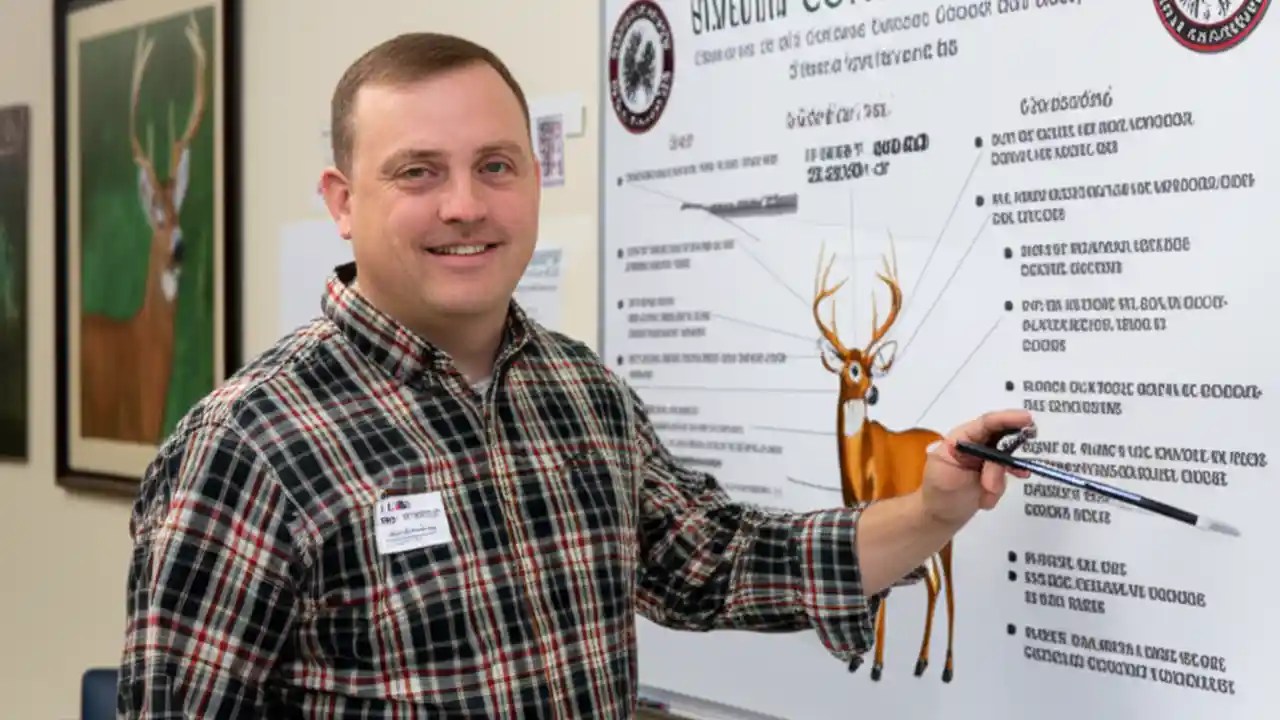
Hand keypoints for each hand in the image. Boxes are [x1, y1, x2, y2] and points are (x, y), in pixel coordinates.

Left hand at [919, 409, 1033, 527]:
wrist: (940, 515)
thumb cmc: (937, 492)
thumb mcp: (948, 476)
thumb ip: (977, 467)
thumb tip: (999, 465)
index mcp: (960, 438)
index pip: (986, 423)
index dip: (1006, 419)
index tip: (1026, 419)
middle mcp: (976, 445)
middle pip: (1001, 436)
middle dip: (1014, 440)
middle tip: (1029, 440)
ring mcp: (987, 460)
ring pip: (1006, 461)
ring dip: (998, 478)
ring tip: (986, 490)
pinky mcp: (995, 475)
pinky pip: (1005, 479)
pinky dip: (997, 490)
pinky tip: (986, 498)